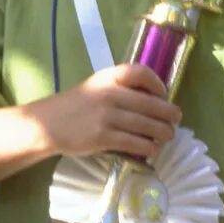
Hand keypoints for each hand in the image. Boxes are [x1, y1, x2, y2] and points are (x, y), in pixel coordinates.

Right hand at [42, 62, 181, 160]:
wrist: (47, 124)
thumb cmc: (76, 106)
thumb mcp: (96, 87)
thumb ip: (120, 89)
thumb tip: (153, 101)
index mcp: (108, 77)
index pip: (140, 73)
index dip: (157, 83)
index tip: (163, 94)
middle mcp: (108, 94)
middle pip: (149, 103)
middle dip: (168, 114)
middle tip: (176, 120)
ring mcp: (105, 116)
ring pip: (145, 125)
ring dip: (162, 132)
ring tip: (168, 136)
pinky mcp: (102, 137)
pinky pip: (133, 142)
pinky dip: (147, 147)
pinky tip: (152, 150)